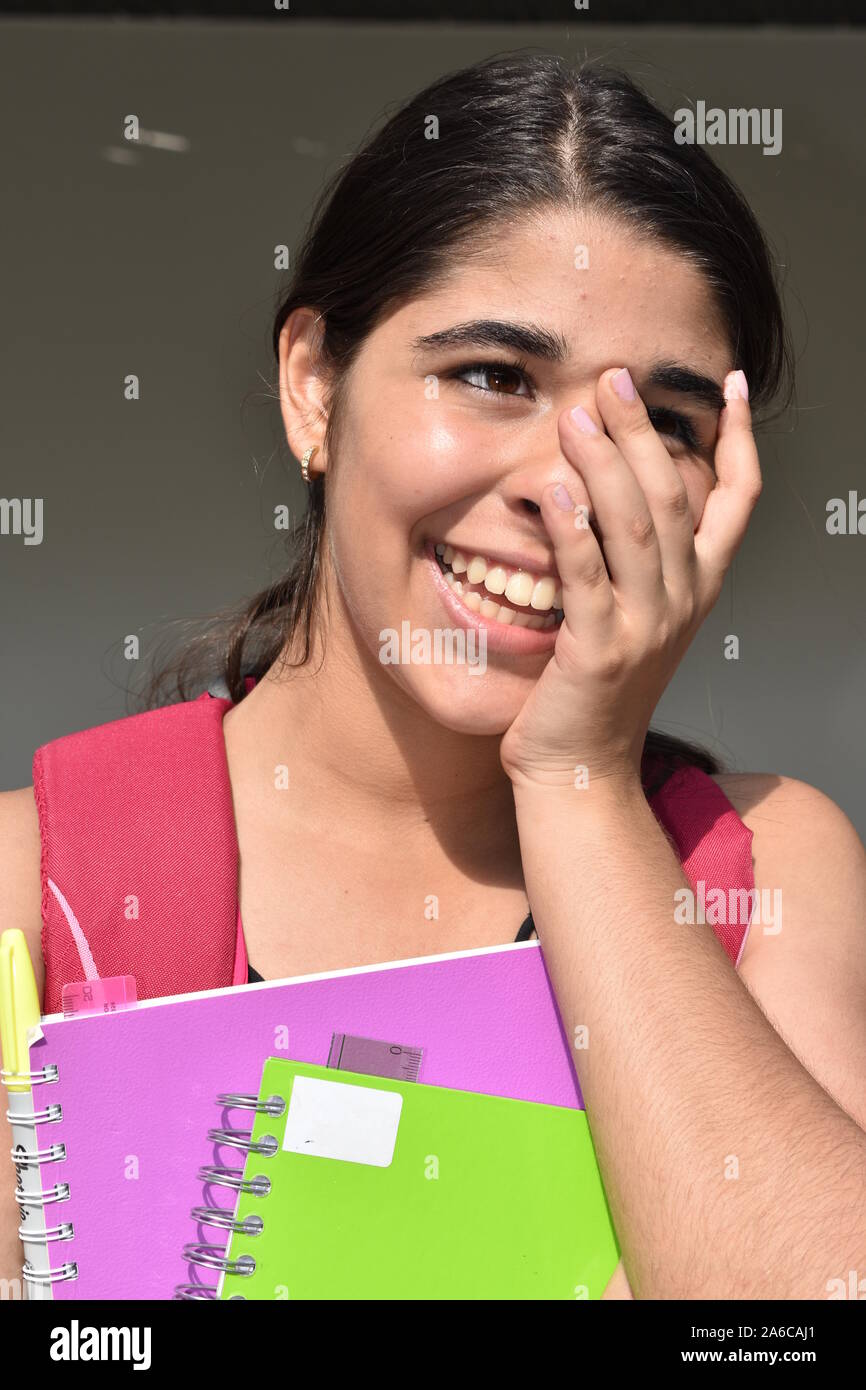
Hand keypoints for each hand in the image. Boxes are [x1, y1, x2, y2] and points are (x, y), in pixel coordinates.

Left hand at [499, 366, 760, 790]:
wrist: (582, 771)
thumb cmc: (598, 692)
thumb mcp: (639, 616)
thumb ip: (638, 558)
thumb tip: (615, 485)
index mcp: (697, 587)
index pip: (737, 501)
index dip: (739, 441)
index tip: (730, 386)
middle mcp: (681, 601)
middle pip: (676, 495)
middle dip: (646, 429)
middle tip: (614, 378)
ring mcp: (644, 626)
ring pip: (635, 526)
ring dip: (607, 463)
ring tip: (578, 414)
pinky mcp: (597, 651)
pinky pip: (588, 578)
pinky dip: (574, 531)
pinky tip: (555, 491)